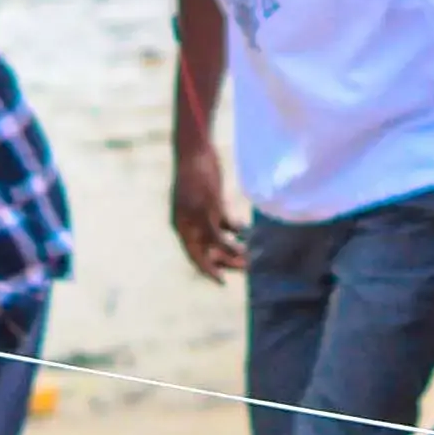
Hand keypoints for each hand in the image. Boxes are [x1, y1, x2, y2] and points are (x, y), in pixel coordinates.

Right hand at [170, 144, 245, 282]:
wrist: (196, 151)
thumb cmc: (197, 179)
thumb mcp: (206, 208)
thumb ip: (214, 232)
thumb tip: (225, 253)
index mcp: (183, 228)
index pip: (196, 256)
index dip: (209, 271)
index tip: (223, 283)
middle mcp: (192, 224)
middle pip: (209, 250)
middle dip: (227, 259)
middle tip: (247, 266)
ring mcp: (202, 214)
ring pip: (219, 238)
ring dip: (233, 246)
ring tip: (250, 253)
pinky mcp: (213, 204)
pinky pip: (225, 223)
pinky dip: (236, 229)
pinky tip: (247, 232)